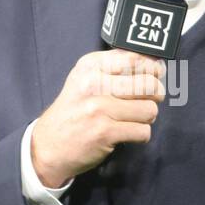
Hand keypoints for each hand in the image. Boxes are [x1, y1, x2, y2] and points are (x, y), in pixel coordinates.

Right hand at [31, 49, 166, 188]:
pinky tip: (127, 134)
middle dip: (155, 95)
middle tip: (147, 101)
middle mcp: (94, 83)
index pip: (135, 58)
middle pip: (149, 84)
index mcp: (90, 66)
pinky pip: (143, 131)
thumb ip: (114, 68)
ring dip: (147, 118)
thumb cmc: (73, 112)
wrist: (48, 146)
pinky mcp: (105, 132)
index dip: (153, 67)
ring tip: (133, 120)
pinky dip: (140, 136)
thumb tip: (156, 63)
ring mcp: (100, 108)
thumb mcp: (84, 80)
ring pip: (149, 109)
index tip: (156, 75)